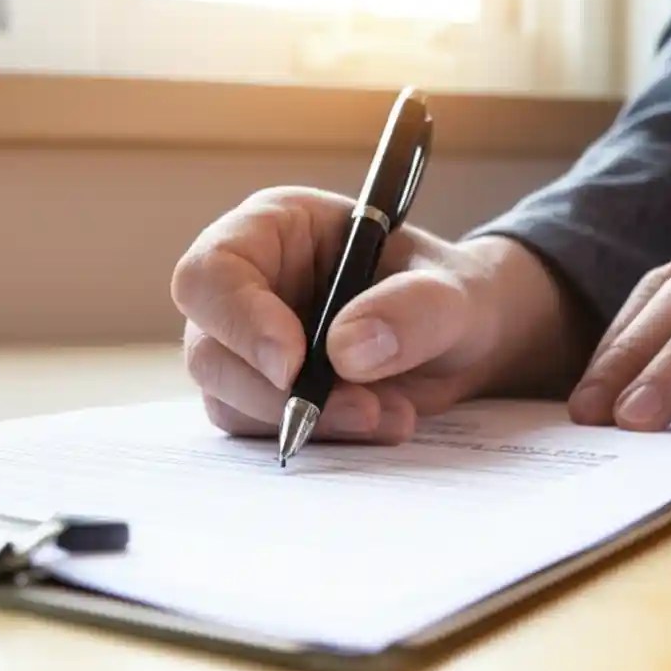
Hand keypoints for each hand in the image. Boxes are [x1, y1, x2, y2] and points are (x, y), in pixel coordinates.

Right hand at [171, 186, 590, 443]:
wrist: (462, 344)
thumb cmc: (449, 295)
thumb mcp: (452, 291)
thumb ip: (411, 309)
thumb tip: (347, 352)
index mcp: (272, 230)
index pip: (212, 272)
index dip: (239, 319)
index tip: (294, 364)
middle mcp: (246, 287)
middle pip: (208, 348)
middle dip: (276, 393)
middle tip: (361, 409)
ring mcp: (246, 347)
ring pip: (229, 400)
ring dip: (305, 422)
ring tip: (392, 415)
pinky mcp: (262, 397)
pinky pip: (261, 431)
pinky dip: (319, 439)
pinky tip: (380, 423)